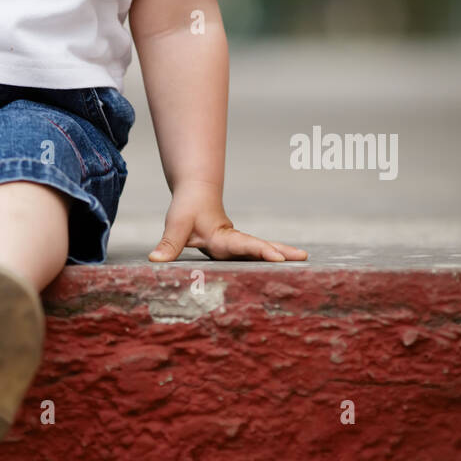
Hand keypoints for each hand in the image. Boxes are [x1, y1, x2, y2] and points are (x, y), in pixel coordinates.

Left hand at [148, 192, 307, 263]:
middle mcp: (234, 241)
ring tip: (304, 260)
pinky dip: (272, 258)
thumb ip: (169, 243)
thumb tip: (156, 260)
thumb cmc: (187, 209)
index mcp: (223, 238)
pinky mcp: (237, 248)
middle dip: (281, 252)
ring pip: (262, 248)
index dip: (260, 252)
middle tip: (303, 257)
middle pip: (261, 247)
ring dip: (282, 253)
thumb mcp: (176, 225)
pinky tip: (285, 266)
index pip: (245, 245)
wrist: (196, 194)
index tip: (277, 258)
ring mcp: (238, 244)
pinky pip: (257, 254)